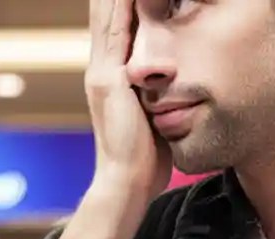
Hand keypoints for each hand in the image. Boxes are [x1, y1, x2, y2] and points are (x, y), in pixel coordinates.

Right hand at [85, 0, 172, 198]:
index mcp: (111, 70)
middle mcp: (102, 64)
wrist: (125, 185)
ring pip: (108, 9)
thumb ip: (154, 89)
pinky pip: (116, 28)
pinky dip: (123, 1)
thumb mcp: (152, 112)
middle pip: (106, 5)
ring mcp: (102, 70)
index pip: (115, 18)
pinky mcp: (109, 79)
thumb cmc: (145, 157)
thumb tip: (173, 78)